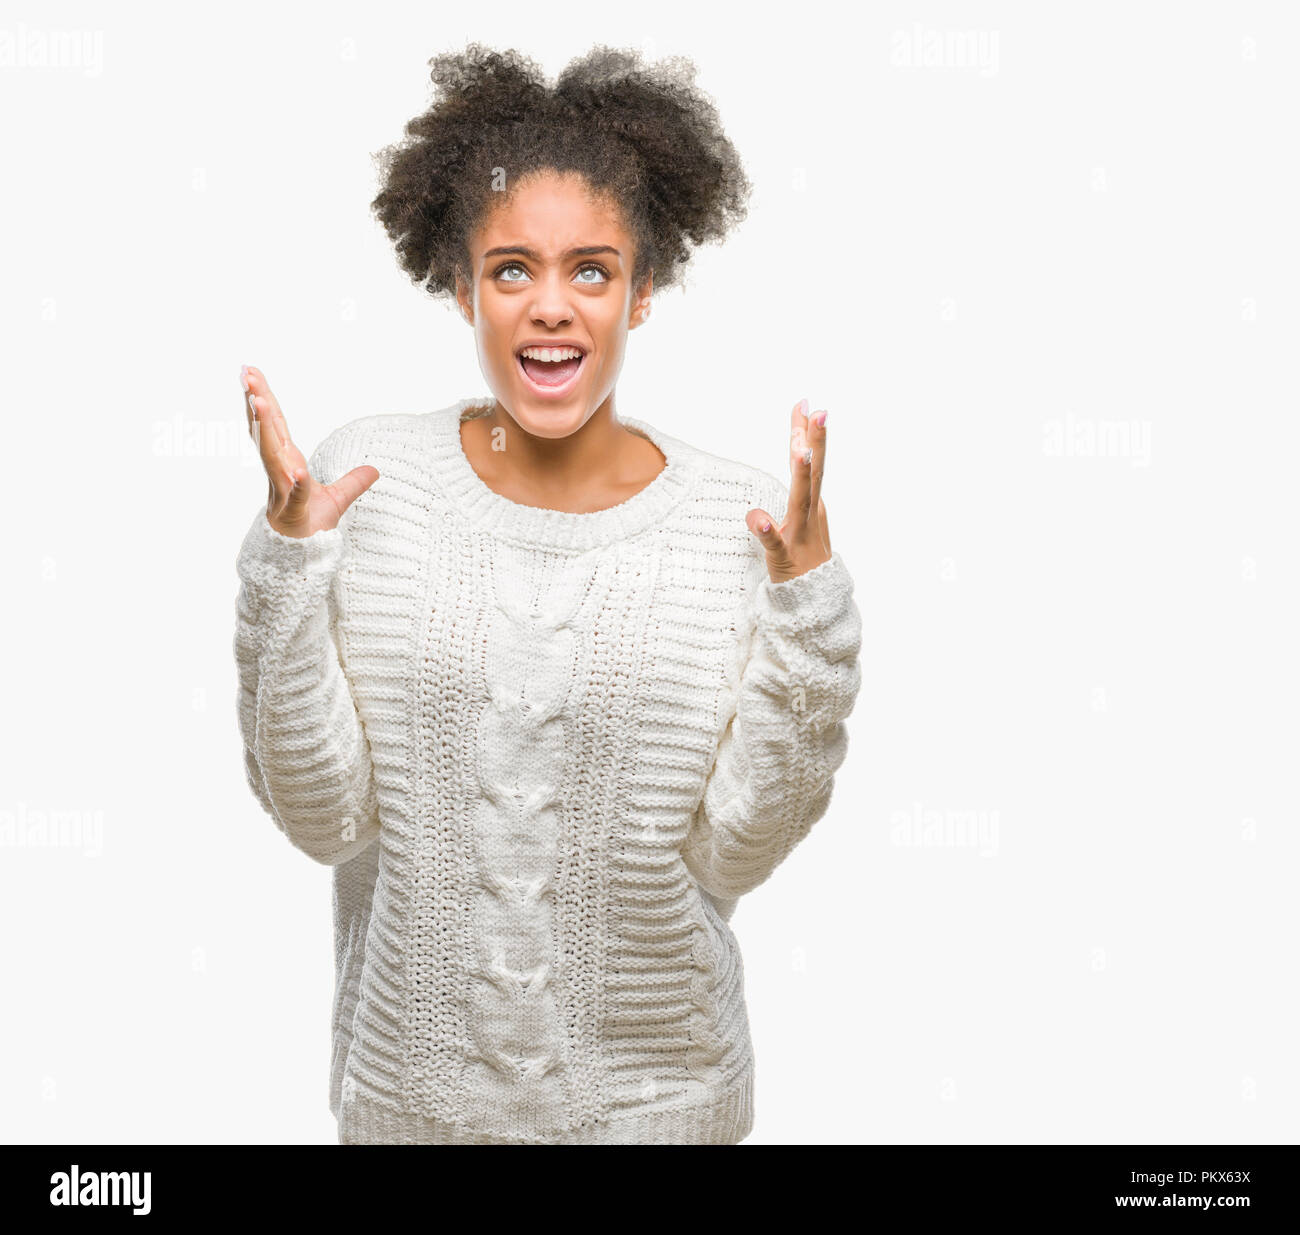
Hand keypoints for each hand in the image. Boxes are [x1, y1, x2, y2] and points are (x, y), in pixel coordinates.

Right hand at [241, 364, 378, 537]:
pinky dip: (298, 484)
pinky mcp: (294, 512)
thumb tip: (374, 470)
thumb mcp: (338, 499)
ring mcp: (284, 490)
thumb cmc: (310, 525)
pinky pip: (297, 495)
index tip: (250, 374)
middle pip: (267, 432)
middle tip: (245, 375)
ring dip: (265, 429)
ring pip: (272, 456)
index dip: (264, 399)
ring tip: (260, 402)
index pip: (275, 425)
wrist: (301, 557)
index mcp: (287, 461)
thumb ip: (353, 482)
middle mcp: (281, 471)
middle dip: (256, 403)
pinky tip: (299, 472)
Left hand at [747, 398, 832, 582]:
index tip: (804, 403)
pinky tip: (757, 517)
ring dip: (801, 476)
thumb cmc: (804, 555)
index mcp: (813, 504)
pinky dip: (767, 530)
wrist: (813, 601)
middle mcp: (810, 514)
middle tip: (819, 411)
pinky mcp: (784, 557)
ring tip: (801, 451)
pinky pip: (773, 543)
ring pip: (800, 501)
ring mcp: (799, 534)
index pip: (809, 461)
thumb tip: (799, 446)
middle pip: (813, 473)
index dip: (806, 433)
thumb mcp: (803, 514)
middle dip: (816, 442)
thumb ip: (800, 482)